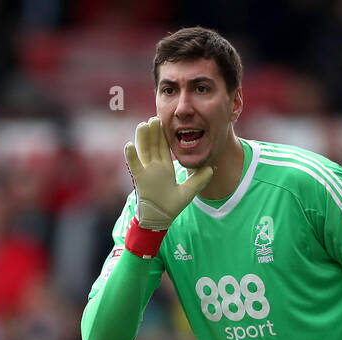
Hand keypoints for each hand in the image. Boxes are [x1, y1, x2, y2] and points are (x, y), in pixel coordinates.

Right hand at [124, 117, 213, 232]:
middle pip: (153, 145)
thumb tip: (212, 169)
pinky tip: (129, 145)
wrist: (159, 219)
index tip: (165, 122)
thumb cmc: (171, 206)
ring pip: (143, 151)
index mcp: (165, 167)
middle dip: (154, 132)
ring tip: (143, 125)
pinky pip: (135, 165)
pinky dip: (131, 156)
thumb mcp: (188, 192)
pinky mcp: (140, 179)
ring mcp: (146, 172)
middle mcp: (154, 167)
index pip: (164, 148)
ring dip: (142, 138)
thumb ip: (199, 180)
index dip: (164, 135)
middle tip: (155, 117)